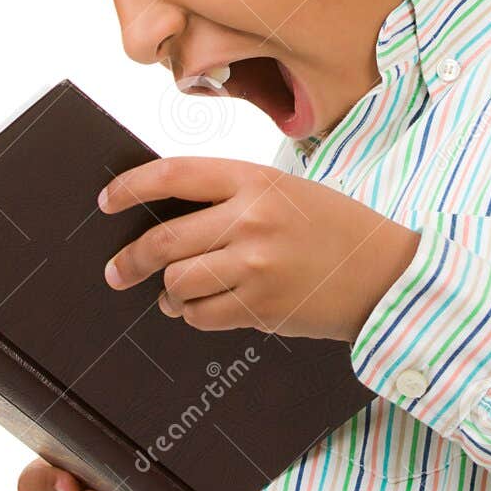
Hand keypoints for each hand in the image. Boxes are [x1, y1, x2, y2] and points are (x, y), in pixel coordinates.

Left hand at [99, 157, 421, 341]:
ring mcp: (255, 265)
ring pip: (178, 282)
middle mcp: (250, 219)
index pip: (173, 174)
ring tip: (171, 294)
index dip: (131, 187)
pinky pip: (200, 316)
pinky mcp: (261, 306)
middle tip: (116, 271)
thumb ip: (230, 198)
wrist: (383, 270)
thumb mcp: (283, 191)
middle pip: (165, 239)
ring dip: (167, 292)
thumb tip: (168, 219)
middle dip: (130, 260)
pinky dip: (191, 315)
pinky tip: (198, 309)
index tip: (106, 201)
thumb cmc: (333, 226)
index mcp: (253, 179)